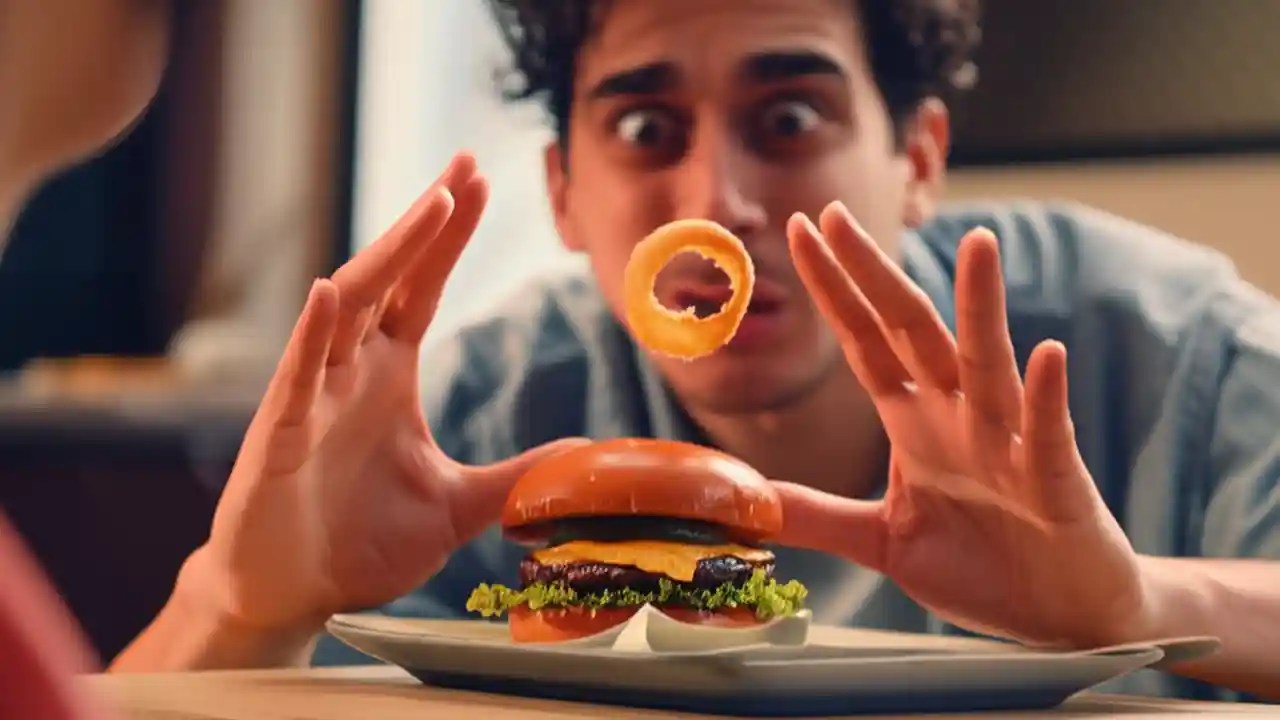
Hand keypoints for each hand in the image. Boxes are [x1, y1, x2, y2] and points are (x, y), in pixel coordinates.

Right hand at [179, 153, 584, 635]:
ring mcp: (313, 397)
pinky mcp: (280, 437)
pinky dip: (313, 335)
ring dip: (387, 256)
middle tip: (463, 165)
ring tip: (428, 205)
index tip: (479, 181)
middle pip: (390, 279)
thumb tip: (583, 451)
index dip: (449, 238)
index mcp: (388, 377)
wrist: (292, 592)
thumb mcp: (458, 505)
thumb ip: (516, 473)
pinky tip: (329, 293)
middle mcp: (351, 372)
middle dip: (426, 222)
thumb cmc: (360, 542)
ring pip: (347, 310)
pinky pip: (297, 377)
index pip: (424, 289)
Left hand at [775, 203, 1147, 648]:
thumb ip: (822, 516)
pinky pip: (1048, 434)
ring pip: (988, 364)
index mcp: (916, 424)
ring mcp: (1009, 445)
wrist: (1061, 618)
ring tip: (977, 244)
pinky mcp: (1056, 485)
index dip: (834, 291)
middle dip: (875, 276)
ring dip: (982, 307)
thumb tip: (751, 499)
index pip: (866, 344)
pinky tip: (1043, 354)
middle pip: (913, 333)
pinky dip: (1044, 397)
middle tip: (840, 214)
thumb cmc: (982, 568)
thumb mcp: (884, 542)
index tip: (800, 232)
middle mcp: (959, 419)